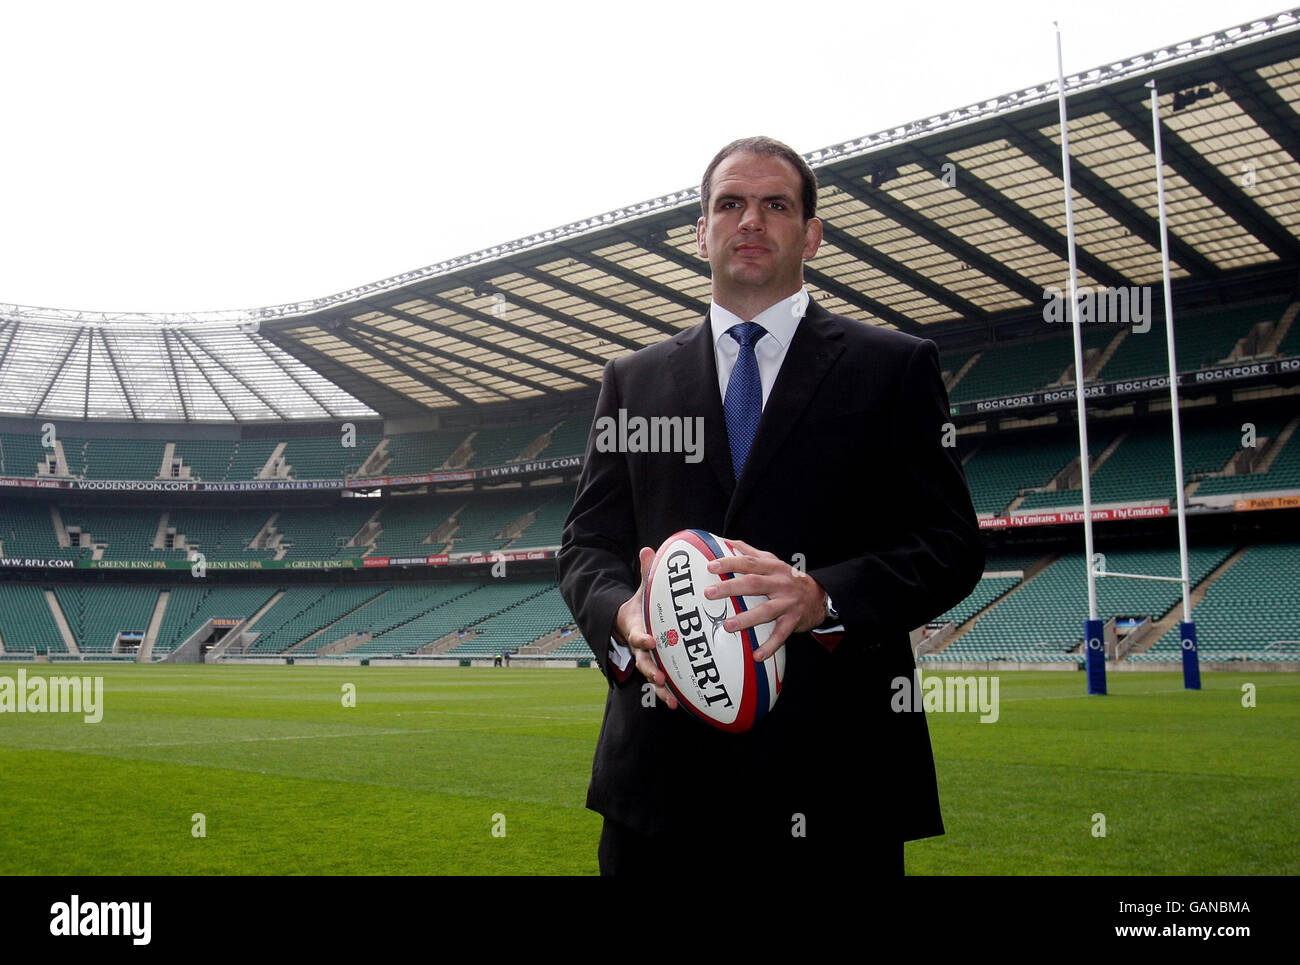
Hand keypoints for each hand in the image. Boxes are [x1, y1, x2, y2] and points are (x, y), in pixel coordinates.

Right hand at [615, 546, 678, 709]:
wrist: (628, 622)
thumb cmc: (641, 605)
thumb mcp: (641, 589)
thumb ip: (646, 573)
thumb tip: (647, 548)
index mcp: (636, 629)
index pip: (637, 635)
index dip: (642, 638)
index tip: (650, 639)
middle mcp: (640, 649)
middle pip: (643, 663)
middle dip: (651, 671)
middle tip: (661, 678)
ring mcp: (648, 661)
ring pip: (652, 678)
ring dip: (661, 690)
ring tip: (672, 701)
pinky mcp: (657, 669)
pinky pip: (663, 685)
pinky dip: (670, 695)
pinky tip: (682, 706)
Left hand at [702, 539, 826, 661]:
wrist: (820, 596)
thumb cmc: (789, 578)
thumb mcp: (773, 561)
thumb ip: (751, 553)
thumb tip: (727, 542)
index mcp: (772, 567)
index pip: (749, 562)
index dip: (730, 563)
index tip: (711, 566)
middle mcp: (780, 583)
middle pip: (753, 584)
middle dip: (730, 588)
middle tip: (710, 593)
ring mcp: (787, 603)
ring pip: (766, 611)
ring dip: (746, 619)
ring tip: (728, 626)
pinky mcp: (793, 620)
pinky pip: (781, 634)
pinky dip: (769, 645)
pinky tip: (757, 655)